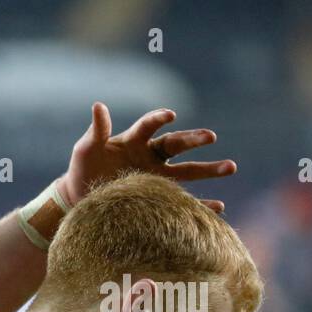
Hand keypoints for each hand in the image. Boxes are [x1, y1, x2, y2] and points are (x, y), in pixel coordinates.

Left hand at [61, 103, 235, 210]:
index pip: (149, 126)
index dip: (158, 119)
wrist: (81, 197)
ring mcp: (158, 178)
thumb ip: (96, 131)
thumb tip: (98, 105)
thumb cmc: (83, 168)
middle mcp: (151, 156)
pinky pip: (183, 201)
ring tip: (230, 167)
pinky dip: (200, 204)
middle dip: (193, 140)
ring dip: (209, 169)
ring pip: (187, 171)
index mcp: (135, 141)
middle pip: (176, 145)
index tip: (169, 115)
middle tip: (211, 137)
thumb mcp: (85, 150)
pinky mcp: (159, 198)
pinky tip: (219, 206)